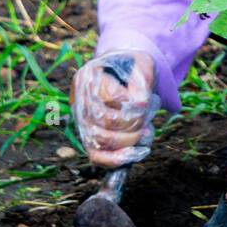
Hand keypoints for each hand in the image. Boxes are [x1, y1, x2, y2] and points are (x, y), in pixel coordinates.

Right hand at [71, 50, 159, 168]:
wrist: (123, 73)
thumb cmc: (133, 70)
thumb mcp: (142, 67)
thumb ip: (141, 83)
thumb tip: (139, 105)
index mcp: (90, 76)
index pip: (112, 97)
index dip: (133, 106)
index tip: (146, 103)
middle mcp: (80, 98)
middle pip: (106, 121)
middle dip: (132, 127)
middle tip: (146, 127)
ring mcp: (80, 118)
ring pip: (100, 141)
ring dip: (128, 142)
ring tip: (143, 136)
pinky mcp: (86, 135)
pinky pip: (95, 155)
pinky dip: (114, 160)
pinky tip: (131, 155)